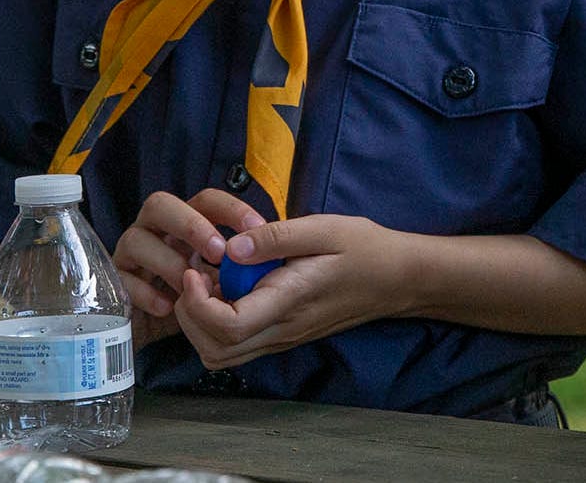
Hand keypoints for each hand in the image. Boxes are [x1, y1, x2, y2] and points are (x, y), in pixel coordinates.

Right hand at [112, 188, 264, 342]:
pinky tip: (167, 308)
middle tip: (219, 252)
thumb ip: (236, 265)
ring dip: (169, 263)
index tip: (257, 228)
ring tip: (191, 287)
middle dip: (191, 225)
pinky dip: (146, 292)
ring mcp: (130, 254)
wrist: (152, 327)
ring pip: (136, 240)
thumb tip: (271, 260)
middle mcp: (154, 229)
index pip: (205, 200)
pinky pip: (123, 278)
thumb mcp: (218, 278)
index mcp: (184, 222)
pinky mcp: (114, 281)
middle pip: (159, 204)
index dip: (230, 208)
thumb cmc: (191, 293)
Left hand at [169, 214, 406, 369]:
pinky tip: (227, 289)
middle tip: (194, 274)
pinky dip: (216, 325)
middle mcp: (281, 331)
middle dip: (189, 316)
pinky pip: (237, 346)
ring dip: (200, 324)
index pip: (227, 326)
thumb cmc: (364, 249)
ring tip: (207, 281)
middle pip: (214, 351)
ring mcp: (282, 338)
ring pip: (222, 355)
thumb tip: (230, 247)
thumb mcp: (323, 228)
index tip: (196, 269)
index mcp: (288, 302)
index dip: (197, 303)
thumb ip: (275, 237)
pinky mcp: (283, 336)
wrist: (396, 279)